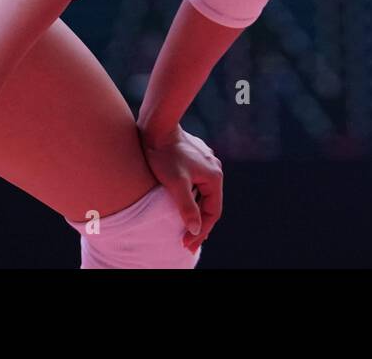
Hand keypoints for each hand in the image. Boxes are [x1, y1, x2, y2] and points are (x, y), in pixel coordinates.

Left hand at [139, 125, 221, 253]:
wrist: (157, 127)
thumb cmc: (165, 155)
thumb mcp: (176, 184)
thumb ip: (187, 207)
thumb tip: (195, 229)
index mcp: (214, 177)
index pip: (212, 212)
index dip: (200, 231)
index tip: (186, 244)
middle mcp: (214, 170)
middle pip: (209, 205)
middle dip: (198, 225)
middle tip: (186, 243)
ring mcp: (205, 164)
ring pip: (203, 195)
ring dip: (195, 212)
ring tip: (185, 229)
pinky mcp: (195, 161)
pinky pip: (197, 186)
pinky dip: (191, 200)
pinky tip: (183, 206)